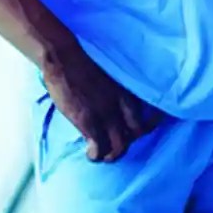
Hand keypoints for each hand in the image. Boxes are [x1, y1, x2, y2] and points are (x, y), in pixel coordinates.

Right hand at [40, 40, 161, 161]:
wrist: (66, 58)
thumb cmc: (83, 64)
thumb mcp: (109, 79)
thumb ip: (115, 95)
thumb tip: (111, 107)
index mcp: (128, 93)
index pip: (146, 117)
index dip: (143, 129)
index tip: (137, 133)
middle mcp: (122, 106)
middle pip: (136, 135)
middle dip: (127, 144)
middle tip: (115, 147)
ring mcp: (106, 115)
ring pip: (119, 147)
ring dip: (111, 155)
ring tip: (102, 155)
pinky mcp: (89, 121)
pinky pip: (99, 148)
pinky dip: (95, 155)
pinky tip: (89, 153)